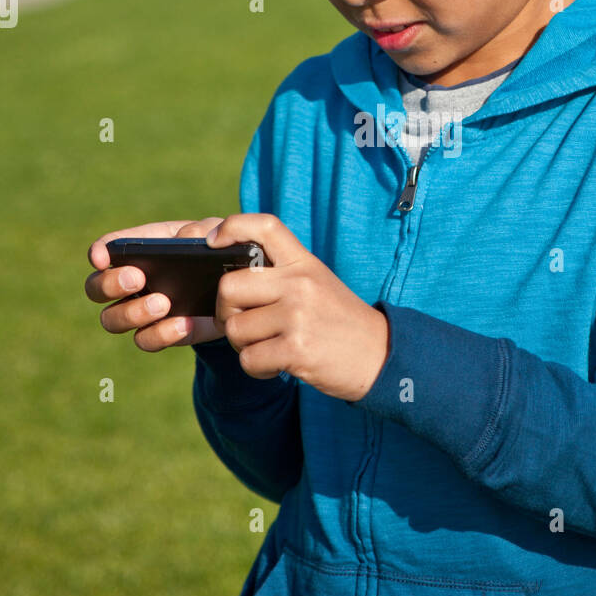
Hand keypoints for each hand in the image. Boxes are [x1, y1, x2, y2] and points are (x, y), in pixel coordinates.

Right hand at [85, 218, 225, 349]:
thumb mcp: (214, 235)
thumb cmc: (216, 251)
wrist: (236, 287)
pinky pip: (144, 340)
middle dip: (109, 284)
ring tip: (163, 303)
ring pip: (111, 320)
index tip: (101, 258)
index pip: (106, 248)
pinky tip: (184, 323)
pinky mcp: (159, 333)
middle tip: (137, 279)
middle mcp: (129, 281)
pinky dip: (161, 334)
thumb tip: (185, 238)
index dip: (98, 252)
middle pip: (95, 288)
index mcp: (138, 249)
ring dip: (132, 312)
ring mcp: (139, 310)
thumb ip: (201, 229)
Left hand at [208, 214, 390, 401]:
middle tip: (245, 323)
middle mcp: (300, 283)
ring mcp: (298, 316)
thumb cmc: (339, 322)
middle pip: (229, 287)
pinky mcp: (296, 349)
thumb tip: (228, 281)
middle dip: (226, 311)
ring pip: (235, 329)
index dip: (233, 226)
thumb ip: (281, 275)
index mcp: (304, 263)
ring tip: (270, 347)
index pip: (265, 226)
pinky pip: (249, 359)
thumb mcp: (317, 284)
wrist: (380, 356)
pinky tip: (278, 365)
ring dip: (244, 346)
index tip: (214, 242)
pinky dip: (257, 368)